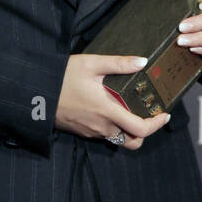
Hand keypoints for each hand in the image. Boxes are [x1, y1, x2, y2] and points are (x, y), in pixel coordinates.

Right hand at [54, 54, 170, 150]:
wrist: (36, 93)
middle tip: (149, 113)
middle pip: (133, 140)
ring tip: (130, 108)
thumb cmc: (63, 77)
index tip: (165, 114)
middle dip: (145, 130)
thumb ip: (118, 64)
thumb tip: (142, 61)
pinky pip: (105, 134)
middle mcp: (102, 127)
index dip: (156, 125)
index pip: (140, 129)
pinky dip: (114, 126)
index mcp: (108, 111)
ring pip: (119, 138)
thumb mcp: (91, 64)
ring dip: (128, 128)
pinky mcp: (83, 132)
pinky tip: (111, 108)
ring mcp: (92, 132)